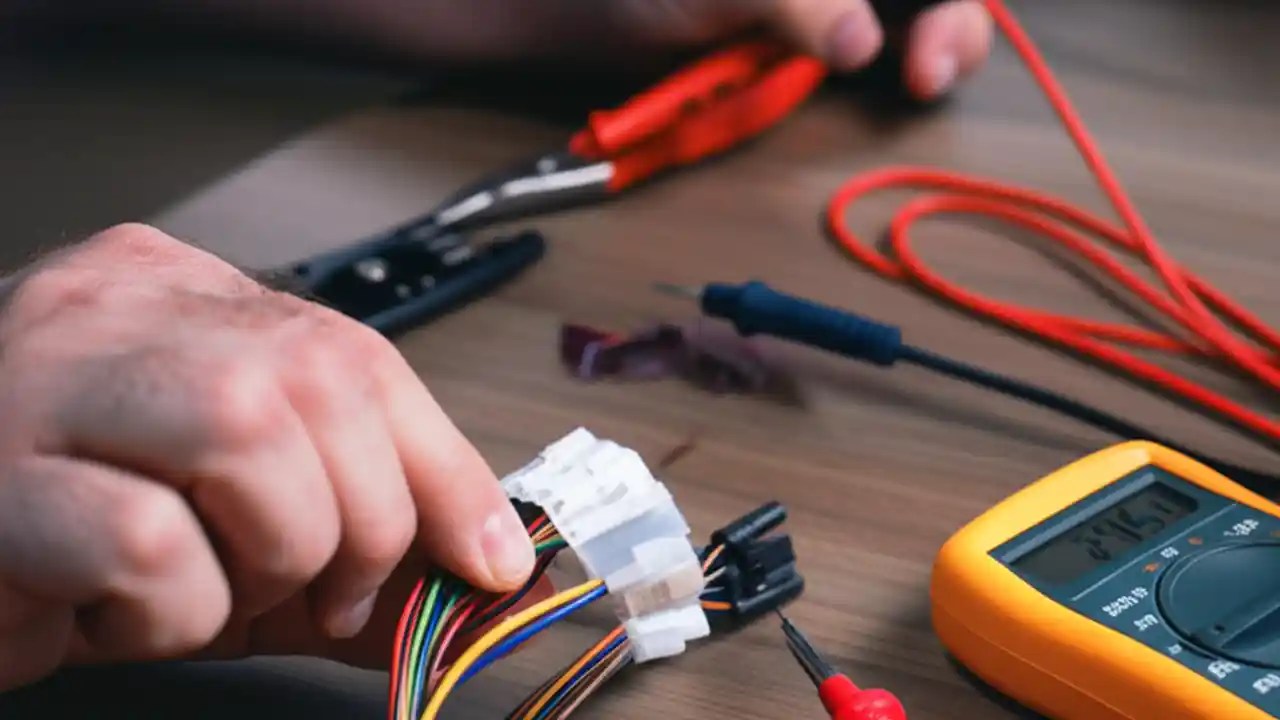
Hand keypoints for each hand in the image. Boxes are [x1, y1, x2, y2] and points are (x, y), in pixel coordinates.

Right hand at [0, 223, 536, 690]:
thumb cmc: (82, 532)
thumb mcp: (243, 527)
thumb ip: (357, 539)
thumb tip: (483, 575)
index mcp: (182, 295)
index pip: (358, 353)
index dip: (445, 466)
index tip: (490, 554)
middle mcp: (115, 309)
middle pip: (318, 382)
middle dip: (361, 522)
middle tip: (320, 590)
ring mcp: (42, 378)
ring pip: (246, 433)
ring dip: (270, 556)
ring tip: (208, 588)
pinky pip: (148, 544)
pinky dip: (170, 610)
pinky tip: (118, 610)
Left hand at [158, 0, 991, 100]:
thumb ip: (780, 3)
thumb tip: (855, 41)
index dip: (944, 0)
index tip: (927, 49)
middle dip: (941, 17)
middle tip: (926, 70)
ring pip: (879, 9)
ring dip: (901, 44)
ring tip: (895, 80)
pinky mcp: (761, 21)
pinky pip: (831, 41)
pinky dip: (848, 62)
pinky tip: (844, 75)